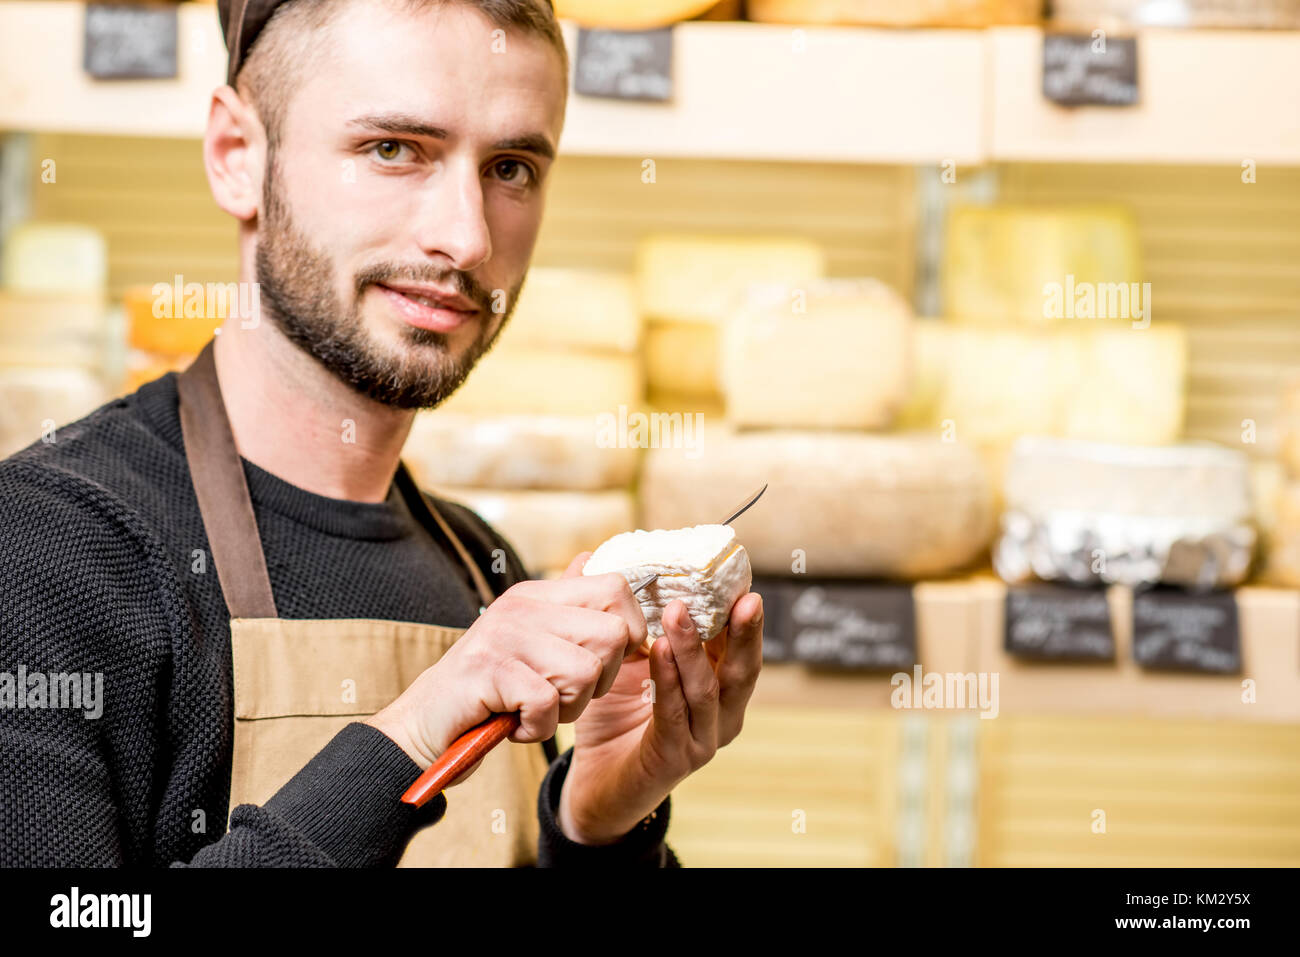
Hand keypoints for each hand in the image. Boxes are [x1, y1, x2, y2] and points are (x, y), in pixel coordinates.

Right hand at [366, 572, 646, 787]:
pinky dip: (536, 727)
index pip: (616, 589)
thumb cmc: (489, 690)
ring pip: (586, 673)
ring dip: (566, 709)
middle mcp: (521, 607)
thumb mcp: (532, 642)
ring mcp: (503, 635)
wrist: (424, 724)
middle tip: (562, 694)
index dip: (627, 633)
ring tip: (533, 710)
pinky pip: (546, 702)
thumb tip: (594, 559)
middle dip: (600, 680)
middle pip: (612, 635)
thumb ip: (566, 607)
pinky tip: (514, 724)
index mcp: (537, 596)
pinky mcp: (487, 670)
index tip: (602, 664)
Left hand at [558, 552, 763, 844]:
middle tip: (745, 597)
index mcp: (717, 685)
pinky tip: (659, 653)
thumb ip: (611, 610)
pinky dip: (669, 682)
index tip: (742, 577)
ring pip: (707, 690)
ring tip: (680, 613)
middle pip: (742, 668)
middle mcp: (721, 713)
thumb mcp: (619, 656)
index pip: (739, 645)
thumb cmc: (613, 714)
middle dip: (745, 631)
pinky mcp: (675, 758)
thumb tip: (590, 556)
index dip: (744, 613)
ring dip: (694, 649)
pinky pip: (675, 714)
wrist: (595, 782)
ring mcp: (702, 738)